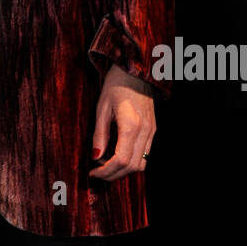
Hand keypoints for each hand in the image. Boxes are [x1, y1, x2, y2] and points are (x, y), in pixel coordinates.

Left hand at [89, 64, 155, 180]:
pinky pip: (145, 154)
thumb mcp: (102, 108)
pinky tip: (117, 157)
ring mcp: (152, 131)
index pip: (121, 160)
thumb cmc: (116, 85)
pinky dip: (132, 161)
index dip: (106, 171)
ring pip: (142, 164)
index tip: (93, 172)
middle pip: (132, 166)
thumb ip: (100, 134)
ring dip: (123, 170)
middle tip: (97, 173)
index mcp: (131, 125)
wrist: (136, 70)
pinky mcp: (153, 129)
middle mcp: (145, 131)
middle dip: (113, 174)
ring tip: (106, 166)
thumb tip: (95, 157)